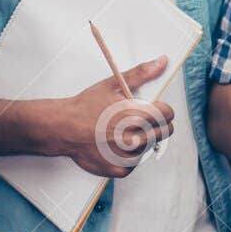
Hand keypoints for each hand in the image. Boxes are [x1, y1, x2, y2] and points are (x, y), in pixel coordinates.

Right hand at [57, 55, 174, 177]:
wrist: (63, 127)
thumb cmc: (85, 107)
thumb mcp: (114, 85)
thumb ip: (141, 74)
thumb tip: (161, 63)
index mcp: (137, 115)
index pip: (167, 114)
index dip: (161, 108)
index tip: (153, 108)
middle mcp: (133, 138)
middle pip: (163, 131)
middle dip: (155, 123)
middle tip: (138, 119)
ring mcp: (126, 156)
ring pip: (148, 147)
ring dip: (141, 139)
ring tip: (122, 131)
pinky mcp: (117, 168)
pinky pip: (134, 164)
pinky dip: (128, 155)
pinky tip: (116, 145)